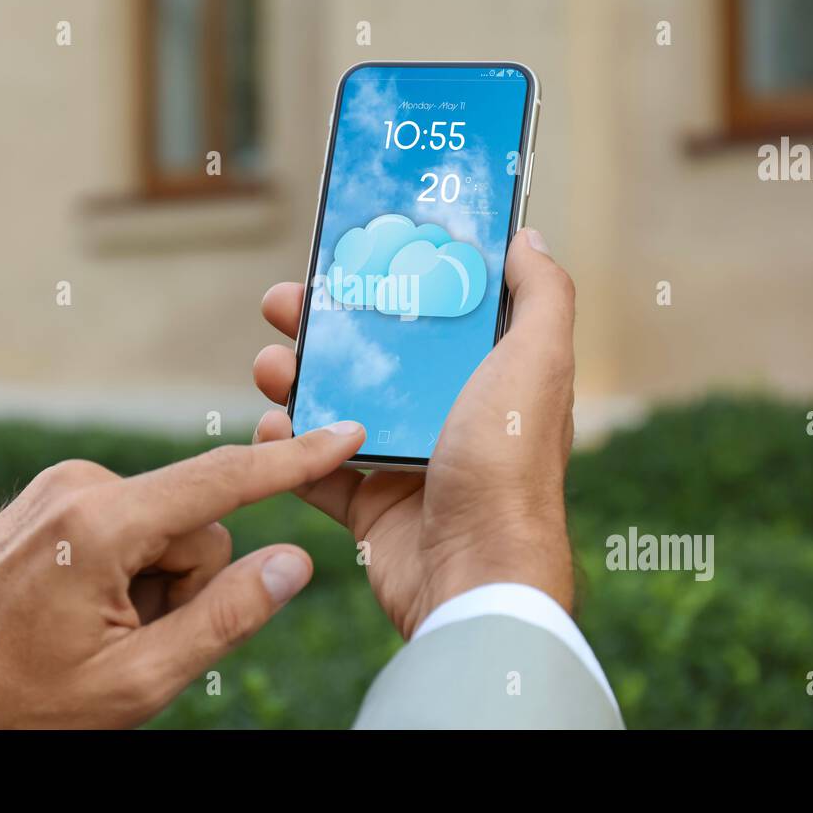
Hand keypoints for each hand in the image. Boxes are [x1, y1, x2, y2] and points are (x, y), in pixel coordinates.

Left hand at [0, 425, 365, 727]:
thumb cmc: (16, 701)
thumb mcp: (134, 679)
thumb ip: (226, 617)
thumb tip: (295, 561)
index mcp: (103, 522)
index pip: (225, 480)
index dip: (295, 460)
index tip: (347, 433)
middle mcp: (82, 484)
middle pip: (197, 522)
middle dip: (186, 583)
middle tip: (129, 639)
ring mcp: (62, 485)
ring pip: (164, 525)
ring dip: (153, 580)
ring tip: (95, 629)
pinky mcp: (52, 496)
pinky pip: (128, 521)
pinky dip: (126, 565)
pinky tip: (81, 608)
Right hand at [252, 228, 576, 638]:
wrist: (474, 575)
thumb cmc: (509, 466)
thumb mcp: (538, 363)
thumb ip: (542, 296)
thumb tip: (529, 238)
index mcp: (489, 376)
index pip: (435, 313)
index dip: (394, 280)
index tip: (353, 252)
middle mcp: (448, 414)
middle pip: (375, 354)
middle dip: (325, 325)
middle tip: (284, 304)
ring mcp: (406, 462)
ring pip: (337, 406)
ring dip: (297, 380)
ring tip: (272, 366)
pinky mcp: (372, 507)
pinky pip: (317, 469)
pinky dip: (288, 447)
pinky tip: (270, 427)